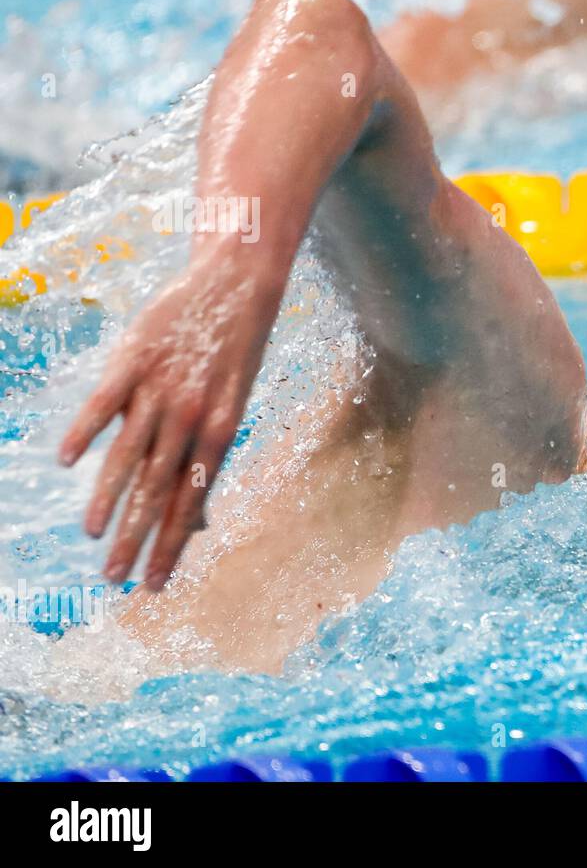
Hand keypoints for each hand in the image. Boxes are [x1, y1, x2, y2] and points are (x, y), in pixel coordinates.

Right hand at [60, 257, 279, 589]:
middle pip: (159, 488)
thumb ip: (206, 464)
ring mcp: (163, 387)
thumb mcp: (233, 408)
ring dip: (111, 497)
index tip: (155, 584)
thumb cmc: (232, 355)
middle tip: (117, 579)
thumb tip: (200, 521)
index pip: (191, 502)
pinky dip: (87, 430)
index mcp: (221, 432)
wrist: (237, 283)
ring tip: (94, 534)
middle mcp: (193, 416)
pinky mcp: (136, 358)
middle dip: (139, 538)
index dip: (172, 545)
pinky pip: (106, 401)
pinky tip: (67, 462)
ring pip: (131, 452)